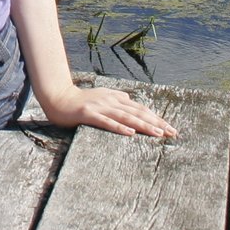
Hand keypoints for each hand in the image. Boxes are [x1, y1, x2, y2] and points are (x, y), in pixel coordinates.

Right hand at [41, 86, 177, 137]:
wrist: (58, 98)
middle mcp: (111, 101)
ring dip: (143, 126)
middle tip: (171, 133)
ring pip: (126, 117)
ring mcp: (100, 107)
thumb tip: (130, 100)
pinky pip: (106, 122)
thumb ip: (116, 97)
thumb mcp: (101, 96)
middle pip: (137, 112)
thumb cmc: (80, 100)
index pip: (140, 109)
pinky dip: (119, 127)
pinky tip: (130, 133)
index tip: (169, 127)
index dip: (156, 117)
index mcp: (115, 98)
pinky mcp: (88, 114)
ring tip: (157, 133)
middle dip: (156, 122)